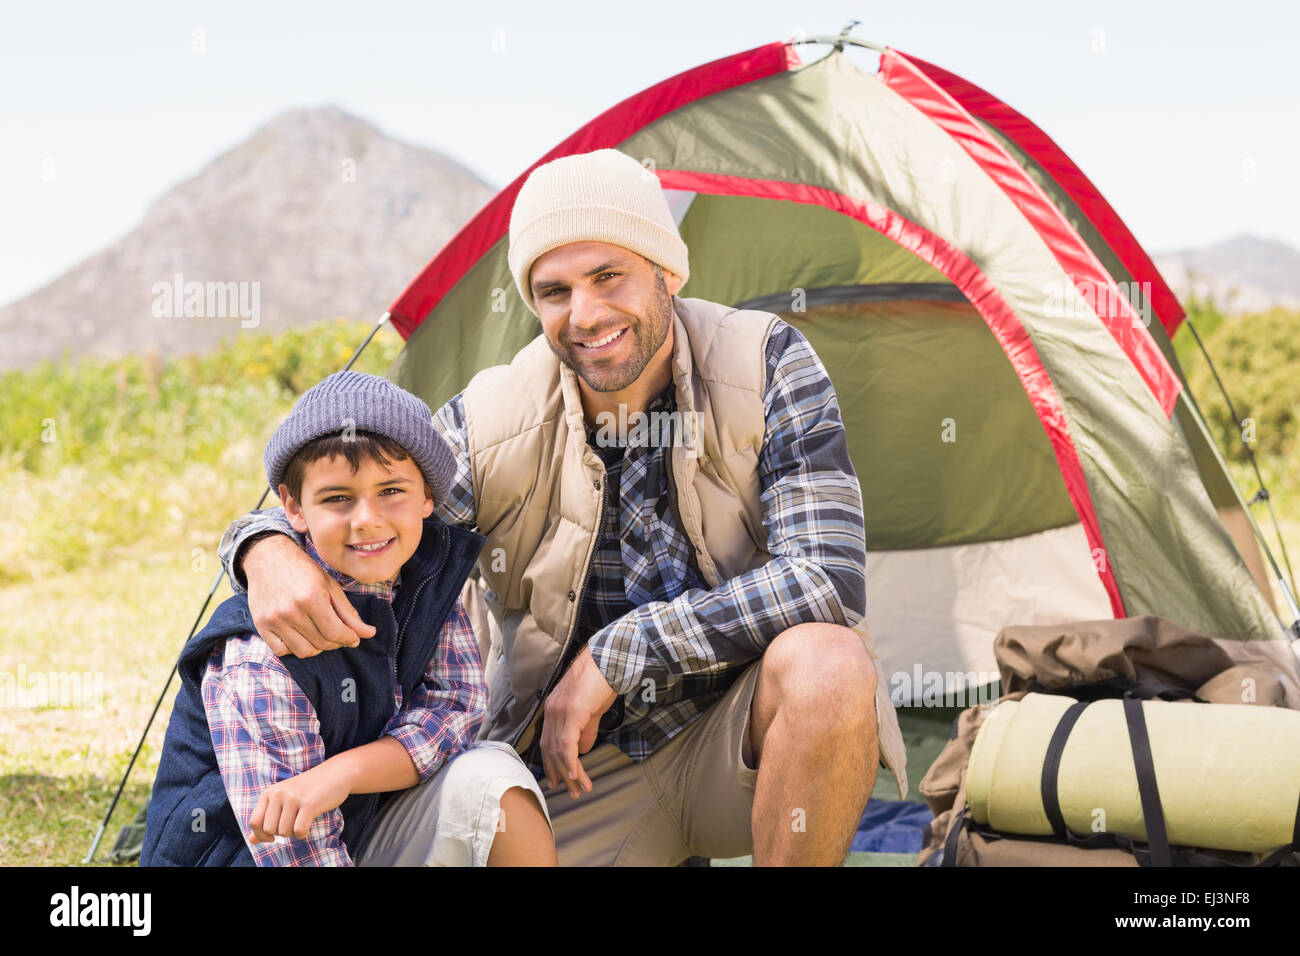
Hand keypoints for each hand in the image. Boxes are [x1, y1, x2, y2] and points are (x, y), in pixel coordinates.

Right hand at [244, 534, 375, 657]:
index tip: (354, 638)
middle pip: (321, 643)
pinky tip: (302, 636)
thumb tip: (369, 633)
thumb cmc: (303, 569)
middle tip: (339, 633)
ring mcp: (273, 620)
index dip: (349, 639)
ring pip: (303, 651)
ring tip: (321, 634)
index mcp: (311, 597)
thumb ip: (349, 612)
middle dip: (336, 642)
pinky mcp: (261, 625)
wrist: (268, 558)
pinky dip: (295, 648)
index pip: (335, 632)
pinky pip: (282, 651)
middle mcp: (291, 611)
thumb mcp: (330, 586)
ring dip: (318, 648)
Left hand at [248, 762, 351, 842]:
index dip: (261, 835)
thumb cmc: (308, 790)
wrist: (335, 774)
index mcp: (270, 792)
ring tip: (301, 821)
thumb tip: (251, 841)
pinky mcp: (309, 804)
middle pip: (269, 829)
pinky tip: (308, 825)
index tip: (272, 837)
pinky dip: (303, 834)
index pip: (254, 822)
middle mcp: (279, 793)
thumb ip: (267, 819)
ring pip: (284, 831)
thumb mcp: (284, 800)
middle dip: (281, 833)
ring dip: (293, 832)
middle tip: (292, 824)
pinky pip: (299, 830)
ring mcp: (294, 798)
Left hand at [541, 647, 616, 798]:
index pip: (548, 742)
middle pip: (550, 749)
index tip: (558, 780)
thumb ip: (586, 729)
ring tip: (580, 788)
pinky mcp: (573, 712)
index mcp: (553, 708)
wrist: (609, 658)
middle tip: (570, 791)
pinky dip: (570, 761)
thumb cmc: (602, 680)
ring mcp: (560, 711)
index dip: (551, 763)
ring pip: (559, 750)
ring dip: (570, 773)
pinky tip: (575, 774)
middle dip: (560, 773)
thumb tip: (582, 749)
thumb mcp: (592, 708)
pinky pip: (567, 743)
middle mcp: (552, 711)